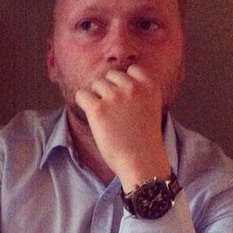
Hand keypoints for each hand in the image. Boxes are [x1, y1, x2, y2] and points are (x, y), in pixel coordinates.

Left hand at [75, 65, 169, 190]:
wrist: (141, 162)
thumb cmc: (144, 141)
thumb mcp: (150, 109)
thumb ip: (138, 93)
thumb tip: (114, 82)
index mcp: (150, 86)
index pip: (132, 70)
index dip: (125, 84)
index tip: (127, 101)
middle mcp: (133, 87)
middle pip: (111, 76)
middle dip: (110, 90)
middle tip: (115, 114)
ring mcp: (115, 97)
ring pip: (96, 84)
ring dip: (97, 98)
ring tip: (107, 118)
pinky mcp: (98, 109)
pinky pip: (82, 95)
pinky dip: (83, 103)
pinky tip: (92, 116)